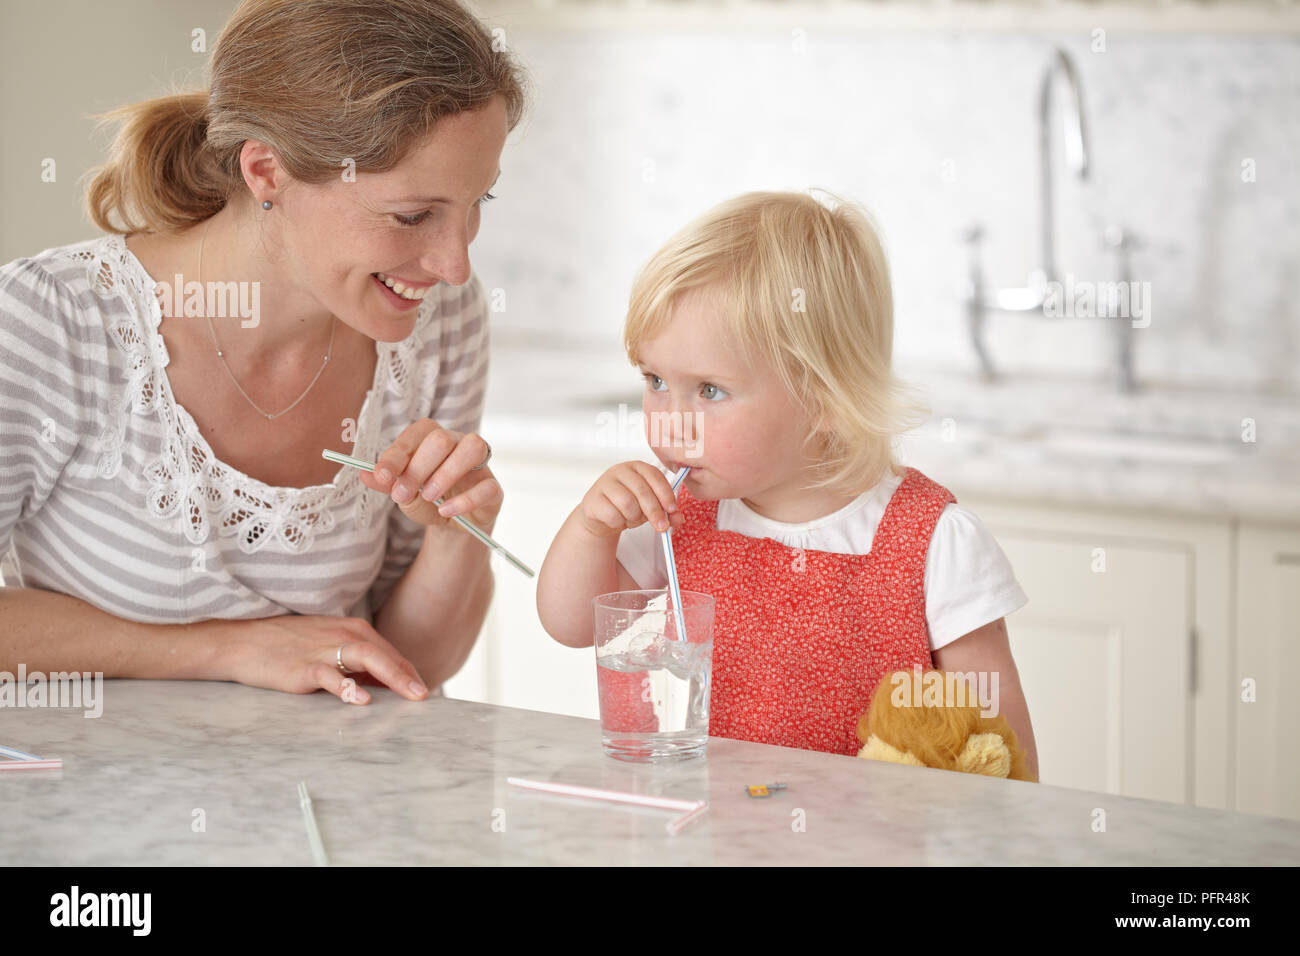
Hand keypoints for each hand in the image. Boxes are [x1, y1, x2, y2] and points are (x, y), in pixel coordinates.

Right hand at [208, 614, 429, 704]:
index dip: (408, 672)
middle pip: (385, 654)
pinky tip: (362, 699)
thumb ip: (355, 662)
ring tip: (412, 696)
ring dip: (393, 677)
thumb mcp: (327, 645)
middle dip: (408, 675)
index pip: (389, 652)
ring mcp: (324, 650)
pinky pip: (331, 677)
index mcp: (352, 629)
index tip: (423, 691)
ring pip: (368, 659)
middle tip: (426, 697)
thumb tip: (382, 684)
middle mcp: (343, 634)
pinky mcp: (303, 667)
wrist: (243, 643)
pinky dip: (347, 687)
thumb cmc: (287, 646)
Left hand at [359, 420, 502, 531]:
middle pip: (441, 438)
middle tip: (403, 493)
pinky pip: (486, 486)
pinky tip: (446, 511)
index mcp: (433, 438)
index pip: (416, 434)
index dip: (397, 455)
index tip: (382, 476)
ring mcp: (480, 464)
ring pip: (472, 448)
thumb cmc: (428, 500)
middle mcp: (458, 442)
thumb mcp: (403, 493)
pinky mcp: (493, 487)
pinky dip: (464, 500)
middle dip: (418, 468)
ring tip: (429, 497)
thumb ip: (387, 483)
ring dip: (445, 474)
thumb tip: (364, 474)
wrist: (453, 523)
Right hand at [580, 460, 685, 538]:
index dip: (665, 494)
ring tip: (631, 518)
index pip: (655, 476)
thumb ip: (666, 511)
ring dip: (634, 518)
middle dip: (654, 512)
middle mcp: (620, 471)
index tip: (672, 509)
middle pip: (642, 492)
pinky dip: (619, 522)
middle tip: (661, 526)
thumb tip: (678, 518)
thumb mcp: (650, 506)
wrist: (601, 515)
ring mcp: (604, 483)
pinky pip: (612, 515)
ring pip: (627, 504)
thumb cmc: (628, 505)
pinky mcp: (593, 499)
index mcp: (637, 467)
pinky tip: (617, 519)